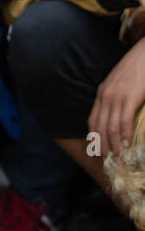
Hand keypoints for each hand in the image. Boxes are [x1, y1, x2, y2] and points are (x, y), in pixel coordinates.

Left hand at [90, 37, 144, 157]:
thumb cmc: (138, 69)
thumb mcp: (122, 85)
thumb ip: (118, 99)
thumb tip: (122, 116)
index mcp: (102, 94)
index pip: (93, 121)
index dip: (95, 138)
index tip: (100, 151)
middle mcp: (105, 96)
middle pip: (99, 127)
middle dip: (104, 146)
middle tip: (110, 161)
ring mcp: (117, 97)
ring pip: (111, 127)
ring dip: (115, 145)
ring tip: (119, 158)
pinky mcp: (130, 97)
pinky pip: (124, 121)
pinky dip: (124, 135)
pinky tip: (127, 145)